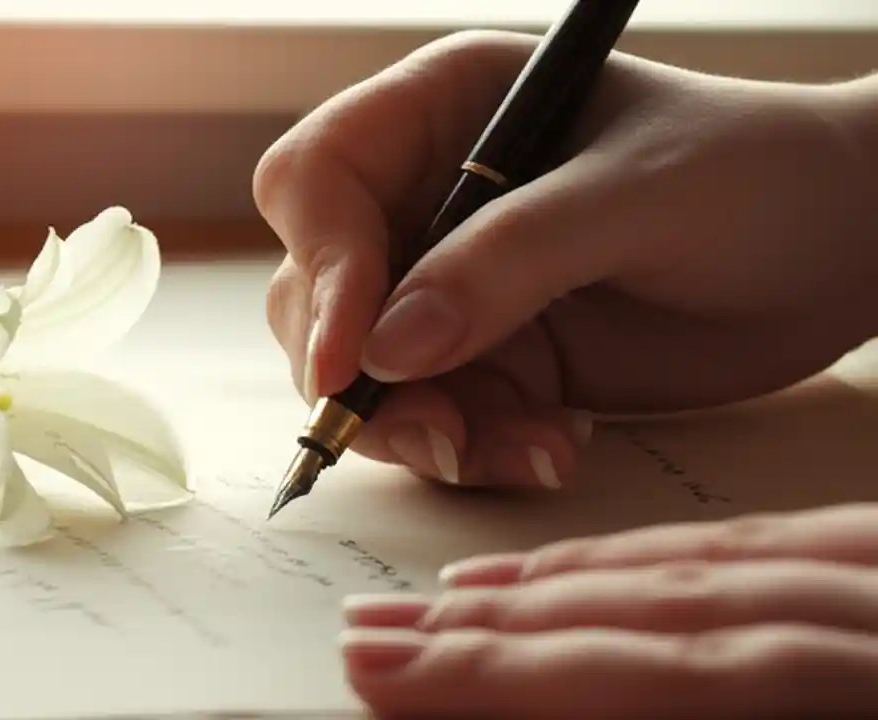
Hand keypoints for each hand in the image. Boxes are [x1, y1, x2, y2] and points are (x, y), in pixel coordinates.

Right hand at [255, 31, 877, 488]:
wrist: (841, 251)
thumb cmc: (755, 176)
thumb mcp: (633, 199)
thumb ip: (505, 265)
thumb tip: (381, 352)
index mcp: (442, 112)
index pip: (319, 180)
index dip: (322, 266)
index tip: (351, 357)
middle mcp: (427, 197)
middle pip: (319, 291)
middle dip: (362, 375)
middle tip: (438, 434)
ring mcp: (454, 283)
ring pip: (369, 373)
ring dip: (424, 430)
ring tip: (518, 451)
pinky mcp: (491, 355)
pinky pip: (440, 417)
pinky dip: (479, 450)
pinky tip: (553, 449)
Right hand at [339, 503, 877, 717]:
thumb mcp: (847, 701)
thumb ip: (699, 681)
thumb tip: (553, 649)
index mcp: (877, 668)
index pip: (664, 670)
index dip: (508, 675)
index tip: (391, 674)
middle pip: (655, 606)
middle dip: (499, 627)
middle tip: (376, 636)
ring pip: (701, 562)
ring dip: (560, 581)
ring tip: (454, 597)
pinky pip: (781, 537)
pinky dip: (668, 551)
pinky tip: (613, 560)